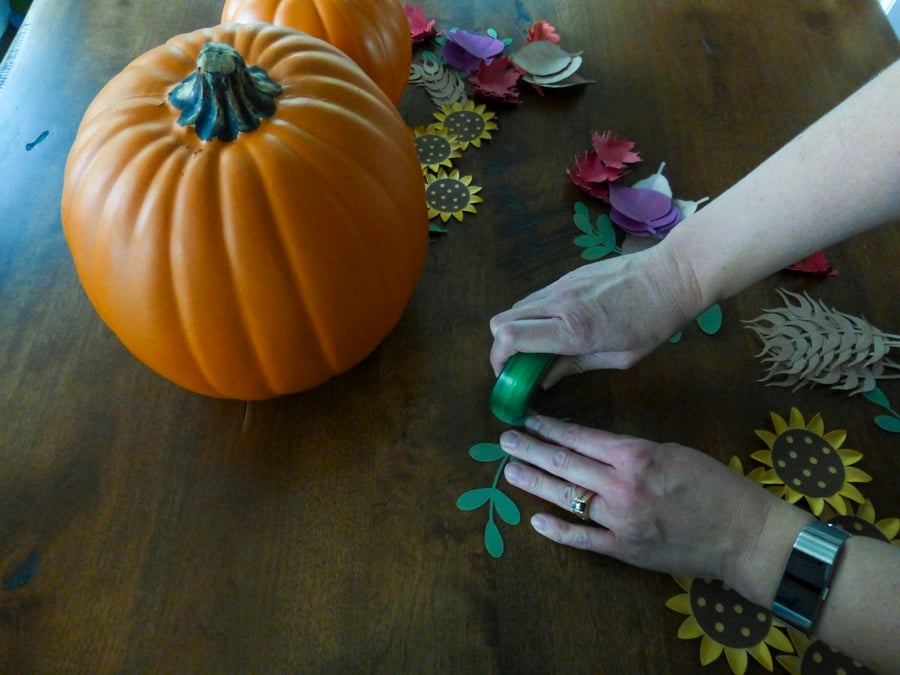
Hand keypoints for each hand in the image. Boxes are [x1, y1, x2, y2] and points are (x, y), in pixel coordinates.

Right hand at [489, 243, 701, 384]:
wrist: (673, 275)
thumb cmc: (653, 323)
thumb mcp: (617, 357)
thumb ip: (574, 367)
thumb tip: (543, 380)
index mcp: (573, 330)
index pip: (510, 338)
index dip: (498, 360)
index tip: (508, 376)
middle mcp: (559, 304)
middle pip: (501, 322)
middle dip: (501, 347)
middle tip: (518, 364)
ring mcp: (561, 285)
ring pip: (516, 308)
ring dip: (518, 330)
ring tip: (538, 347)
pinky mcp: (568, 275)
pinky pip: (537, 297)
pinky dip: (534, 316)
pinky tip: (557, 327)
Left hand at [499, 415, 801, 590]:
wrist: (743, 534)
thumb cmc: (714, 486)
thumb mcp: (673, 452)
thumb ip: (631, 451)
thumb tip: (593, 448)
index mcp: (636, 455)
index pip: (580, 437)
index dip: (549, 427)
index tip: (528, 419)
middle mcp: (622, 486)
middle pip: (564, 464)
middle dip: (531, 449)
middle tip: (505, 440)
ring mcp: (620, 520)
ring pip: (566, 498)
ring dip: (534, 483)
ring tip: (511, 470)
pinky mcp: (624, 549)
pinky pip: (582, 538)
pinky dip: (557, 530)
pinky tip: (535, 520)